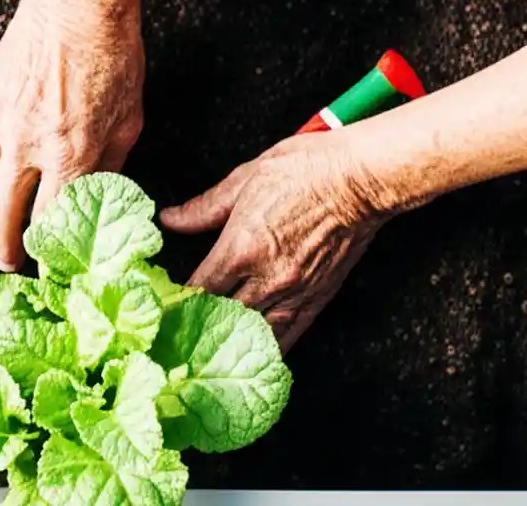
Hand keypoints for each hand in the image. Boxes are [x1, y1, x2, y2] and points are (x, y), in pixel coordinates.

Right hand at [0, 0, 143, 272]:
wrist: (78, 2)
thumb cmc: (112, 54)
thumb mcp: (130, 119)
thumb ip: (112, 163)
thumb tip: (101, 192)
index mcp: (70, 155)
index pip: (50, 221)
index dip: (46, 252)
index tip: (47, 268)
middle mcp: (28, 146)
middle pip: (3, 212)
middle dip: (2, 247)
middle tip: (5, 264)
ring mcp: (1, 123)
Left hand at [160, 132, 401, 351]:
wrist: (361, 178)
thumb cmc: (307, 169)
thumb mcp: (245, 178)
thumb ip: (205, 207)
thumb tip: (170, 219)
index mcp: (240, 248)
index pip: (198, 288)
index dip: (177, 300)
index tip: (165, 305)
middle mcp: (265, 278)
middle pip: (221, 316)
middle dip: (199, 326)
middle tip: (179, 335)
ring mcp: (293, 292)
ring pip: (253, 333)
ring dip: (231, 342)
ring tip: (212, 352)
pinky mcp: (317, 298)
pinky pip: (289, 336)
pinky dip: (269, 348)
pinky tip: (255, 356)